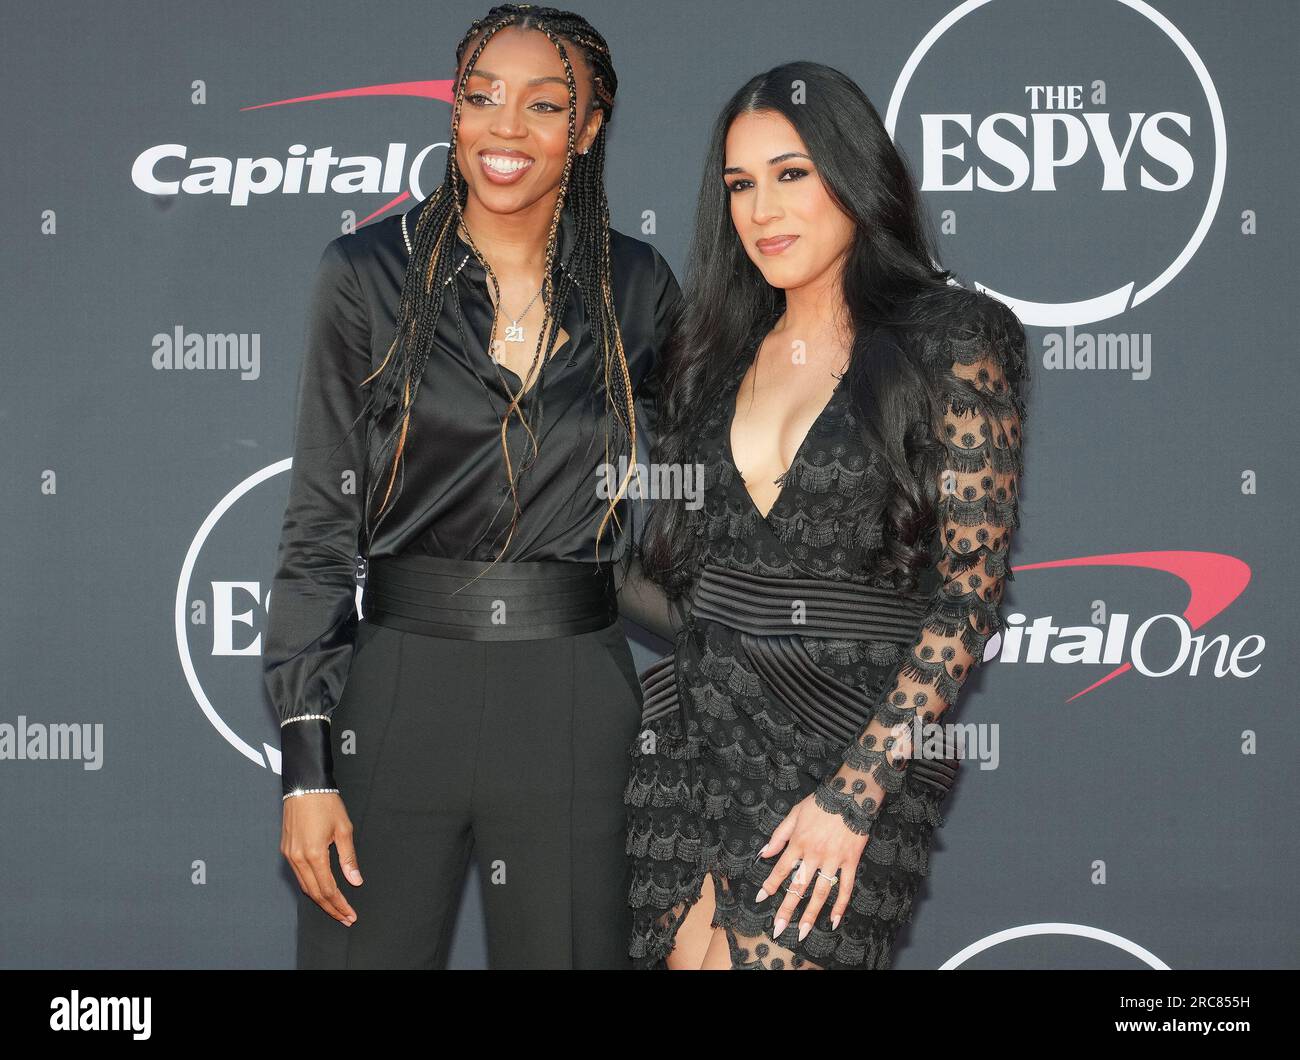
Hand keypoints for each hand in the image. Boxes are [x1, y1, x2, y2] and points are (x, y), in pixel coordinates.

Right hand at [281, 793, 362, 925]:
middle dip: (331, 908)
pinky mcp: (286, 850)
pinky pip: (298, 875)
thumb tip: (355, 881)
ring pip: (304, 886)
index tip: (350, 915)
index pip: (328, 889)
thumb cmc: (326, 804)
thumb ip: (348, 858)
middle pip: (314, 893)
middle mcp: (298, 858)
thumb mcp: (344, 829)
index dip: (340, 905)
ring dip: (320, 900)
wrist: (304, 786)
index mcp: (314, 854)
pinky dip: (310, 886)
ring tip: (335, 909)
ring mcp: (290, 855)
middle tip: (345, 918)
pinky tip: (321, 890)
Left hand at [755, 792, 867, 940]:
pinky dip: (840, 906)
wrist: (850, 794)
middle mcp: (813, 855)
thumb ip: (779, 835)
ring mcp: (833, 860)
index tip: (760, 899)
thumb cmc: (820, 803)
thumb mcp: (794, 814)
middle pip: (798, 887)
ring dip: (811, 914)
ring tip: (803, 932)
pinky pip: (846, 888)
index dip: (770, 885)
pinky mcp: (850, 862)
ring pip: (820, 892)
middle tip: (778, 928)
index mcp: (798, 843)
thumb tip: (763, 853)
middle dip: (787, 909)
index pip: (780, 869)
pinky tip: (834, 921)